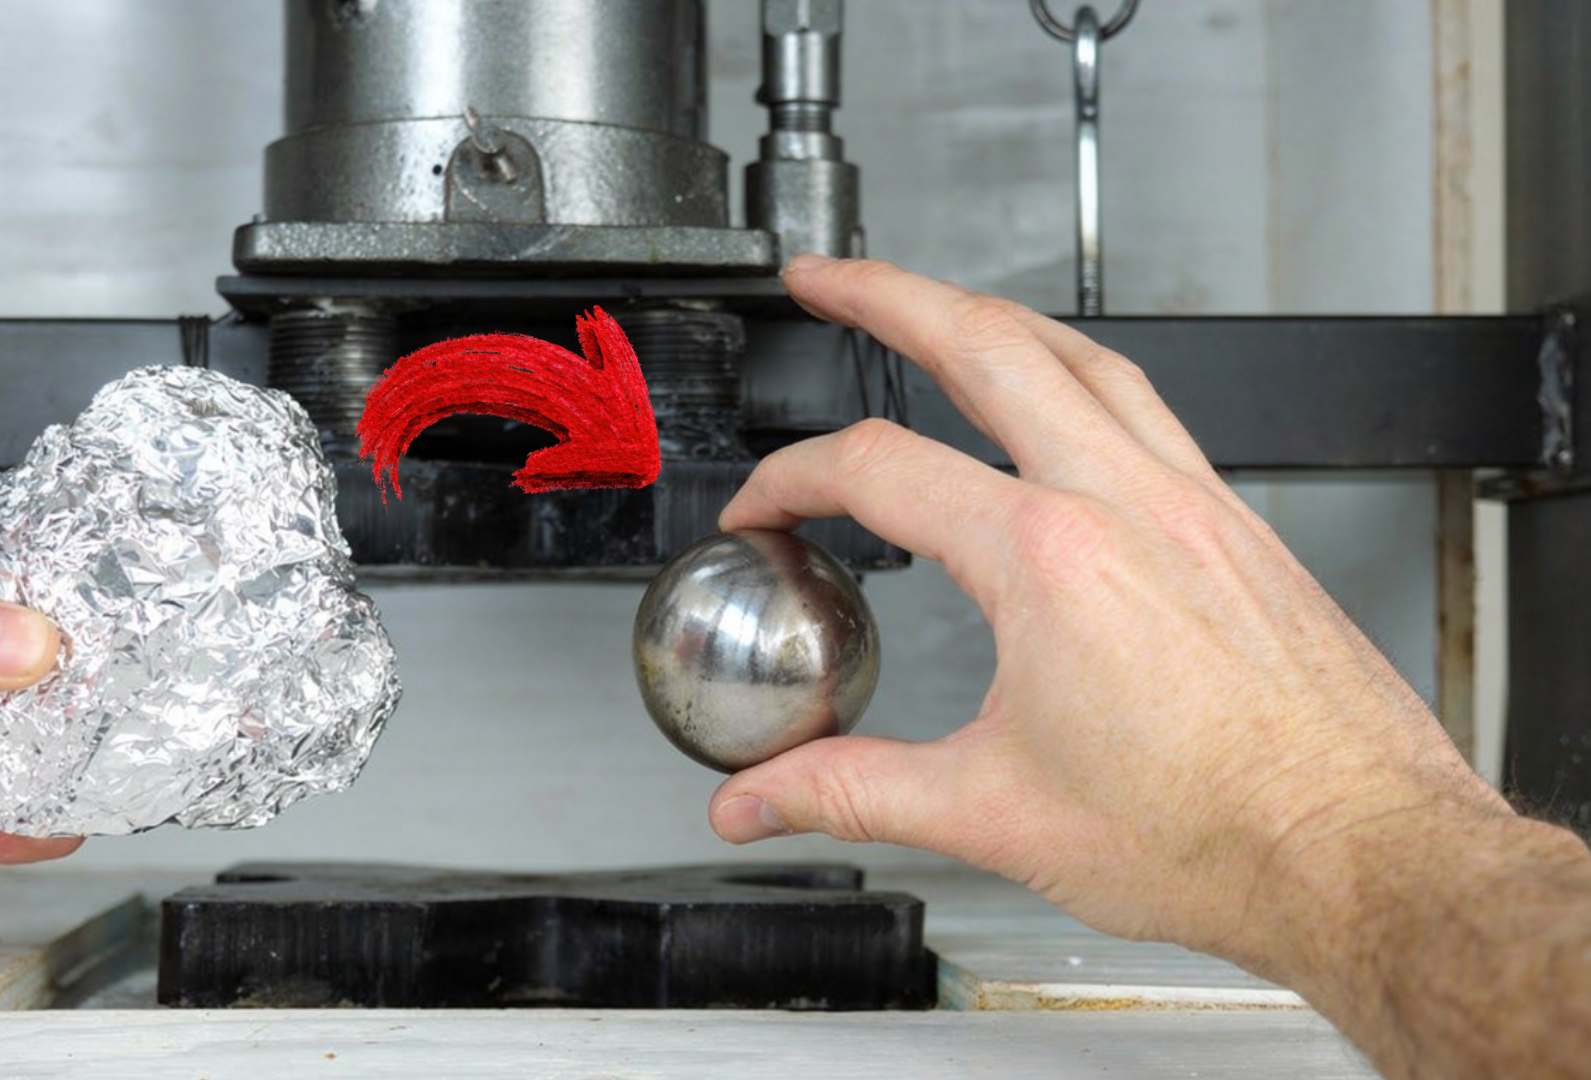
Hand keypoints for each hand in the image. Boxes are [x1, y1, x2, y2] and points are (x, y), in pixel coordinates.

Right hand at [708, 256, 1508, 975]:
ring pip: (1082, 353)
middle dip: (887, 293)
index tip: (764, 510)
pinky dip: (1086, 373)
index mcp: (1049, 560)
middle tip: (828, 278)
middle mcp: (1127, 503)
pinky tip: (1071, 399)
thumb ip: (852, 792)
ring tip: (943, 305)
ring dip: (995, 314)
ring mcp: (1194, 502)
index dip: (792, 480)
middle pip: (986, 344)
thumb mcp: (996, 815)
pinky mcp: (1240, 525)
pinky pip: (1151, 406)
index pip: (880, 472)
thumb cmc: (1218, 834)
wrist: (1359, 856)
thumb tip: (761, 799)